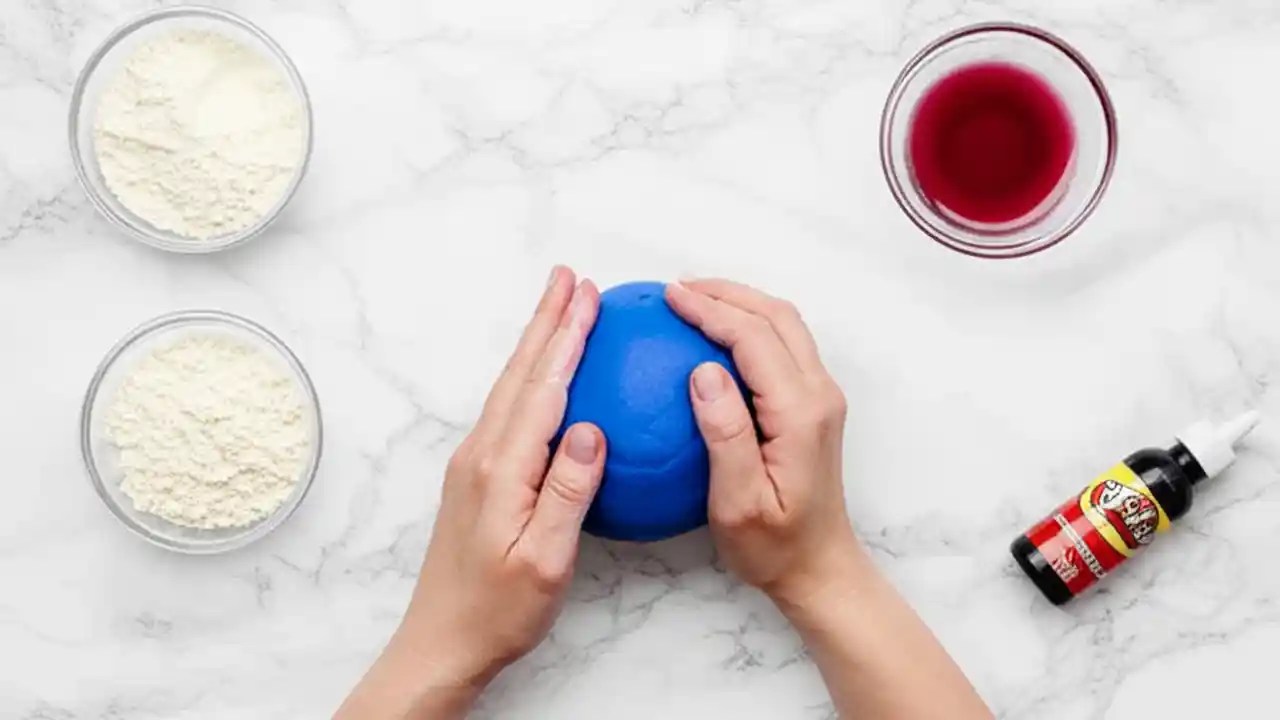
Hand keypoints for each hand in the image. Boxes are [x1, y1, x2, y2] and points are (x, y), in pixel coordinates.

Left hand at [337, 267, 603, 718]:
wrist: (442, 642)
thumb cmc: (498, 611)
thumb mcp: (544, 560)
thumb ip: (568, 492)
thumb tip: (592, 429)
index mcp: (501, 469)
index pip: (542, 389)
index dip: (567, 338)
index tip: (588, 297)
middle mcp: (481, 455)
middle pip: (520, 373)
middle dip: (548, 321)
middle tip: (571, 277)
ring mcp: (474, 464)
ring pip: (511, 387)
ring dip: (537, 343)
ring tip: (559, 306)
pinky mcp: (476, 477)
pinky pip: (507, 409)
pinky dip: (530, 376)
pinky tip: (545, 374)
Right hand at [665, 279, 860, 610]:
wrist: (818, 569)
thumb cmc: (772, 547)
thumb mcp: (738, 502)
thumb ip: (724, 434)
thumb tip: (704, 370)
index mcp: (799, 413)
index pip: (754, 338)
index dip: (711, 309)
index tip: (670, 296)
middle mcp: (818, 395)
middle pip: (777, 317)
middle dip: (727, 292)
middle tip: (677, 289)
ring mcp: (821, 398)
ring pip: (785, 326)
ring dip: (742, 303)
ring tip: (694, 299)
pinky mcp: (813, 406)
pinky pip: (784, 347)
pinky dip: (750, 326)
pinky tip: (715, 335)